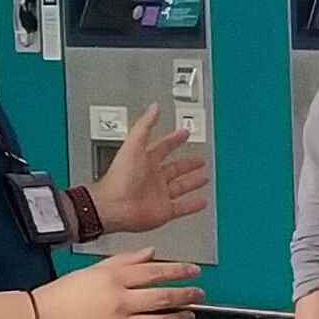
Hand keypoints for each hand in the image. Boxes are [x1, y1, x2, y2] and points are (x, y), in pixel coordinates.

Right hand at [35, 254, 200, 318]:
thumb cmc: (63, 293)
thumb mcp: (93, 269)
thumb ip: (125, 261)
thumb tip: (152, 253)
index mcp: (114, 279)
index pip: (156, 272)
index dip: (180, 272)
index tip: (194, 272)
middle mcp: (119, 301)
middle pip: (164, 298)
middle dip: (187, 296)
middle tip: (199, 295)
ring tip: (188, 316)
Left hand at [87, 105, 209, 237]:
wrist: (114, 206)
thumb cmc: (120, 177)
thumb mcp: (133, 144)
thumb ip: (145, 125)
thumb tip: (154, 108)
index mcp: (145, 161)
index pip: (164, 147)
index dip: (174, 140)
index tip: (184, 132)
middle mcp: (153, 177)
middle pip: (174, 168)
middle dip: (187, 163)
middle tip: (199, 158)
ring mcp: (159, 194)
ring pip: (180, 186)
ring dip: (192, 182)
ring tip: (204, 177)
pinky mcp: (164, 210)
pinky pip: (182, 207)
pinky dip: (193, 205)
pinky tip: (202, 202)